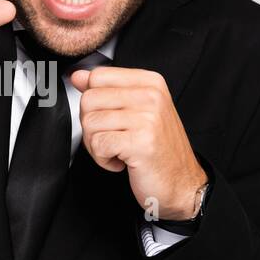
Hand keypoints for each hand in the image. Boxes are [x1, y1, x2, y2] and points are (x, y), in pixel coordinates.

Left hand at [69, 66, 207, 220]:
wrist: (181, 183)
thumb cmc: (158, 149)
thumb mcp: (135, 111)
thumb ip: (107, 90)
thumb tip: (78, 76)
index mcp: (150, 83)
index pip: (97, 76)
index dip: (93, 102)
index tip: (109, 118)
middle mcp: (151, 96)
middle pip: (89, 99)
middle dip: (91, 126)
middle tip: (112, 139)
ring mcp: (148, 118)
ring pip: (90, 123)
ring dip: (97, 145)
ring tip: (118, 151)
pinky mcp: (141, 142)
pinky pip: (98, 144)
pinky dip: (103, 159)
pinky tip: (121, 161)